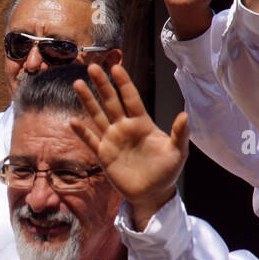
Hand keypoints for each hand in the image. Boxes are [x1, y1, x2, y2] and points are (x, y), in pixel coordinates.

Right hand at [71, 64, 188, 230]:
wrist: (153, 193)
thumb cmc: (168, 171)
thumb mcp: (177, 152)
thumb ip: (179, 134)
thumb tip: (185, 115)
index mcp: (142, 123)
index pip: (131, 98)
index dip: (123, 83)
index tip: (116, 67)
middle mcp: (125, 127)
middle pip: (111, 101)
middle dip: (102, 84)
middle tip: (92, 67)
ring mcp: (113, 140)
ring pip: (98, 116)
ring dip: (88, 101)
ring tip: (78, 84)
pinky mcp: (104, 155)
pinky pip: (91, 140)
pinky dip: (82, 132)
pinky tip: (73, 121)